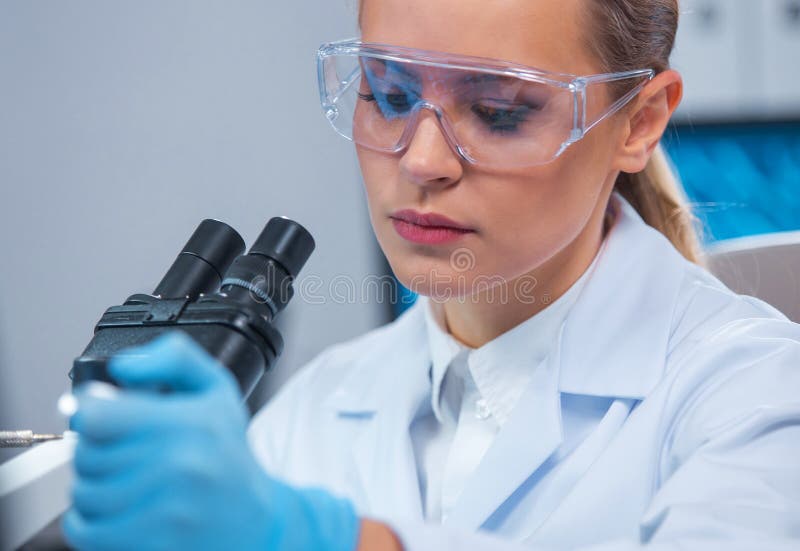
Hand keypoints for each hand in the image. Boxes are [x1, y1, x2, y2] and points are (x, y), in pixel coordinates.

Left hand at [63, 331, 359, 550]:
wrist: (256, 519)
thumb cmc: (228, 454)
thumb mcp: (215, 389)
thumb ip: (174, 358)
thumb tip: (123, 367)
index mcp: (193, 422)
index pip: (98, 415)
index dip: (93, 412)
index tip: (105, 416)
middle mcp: (183, 465)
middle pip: (87, 454)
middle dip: (96, 451)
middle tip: (123, 451)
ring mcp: (169, 510)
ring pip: (84, 493)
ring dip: (93, 488)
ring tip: (123, 482)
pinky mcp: (156, 544)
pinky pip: (88, 532)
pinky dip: (90, 522)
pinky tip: (118, 510)